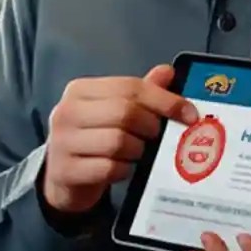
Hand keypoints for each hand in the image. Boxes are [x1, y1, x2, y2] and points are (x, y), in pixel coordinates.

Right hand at [41, 65, 198, 213]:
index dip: (164, 99)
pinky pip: (108, 169)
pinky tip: (123, 169)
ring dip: (138, 151)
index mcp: (80, 90)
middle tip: (158, 136)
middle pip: (124, 112)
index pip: (129, 87)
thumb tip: (167, 72)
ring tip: (138, 154)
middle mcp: (67, 111)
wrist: (61, 178)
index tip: (189, 113)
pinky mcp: (66, 171)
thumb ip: (138, 94)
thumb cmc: (92, 140)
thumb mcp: (111, 112)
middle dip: (151, 126)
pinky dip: (123, 170)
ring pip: (117, 142)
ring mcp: (63, 142)